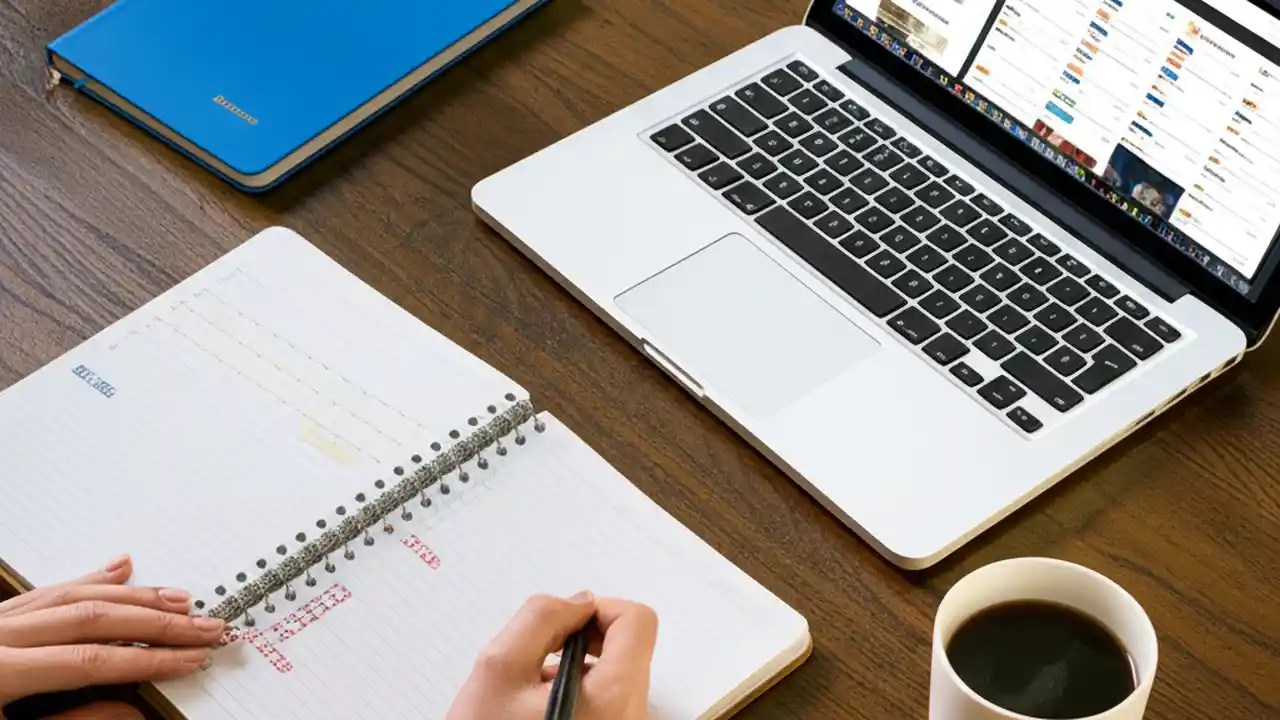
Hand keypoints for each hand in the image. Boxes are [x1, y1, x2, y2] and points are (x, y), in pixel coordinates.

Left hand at [0, 555, 224, 717]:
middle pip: (94, 618)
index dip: (149, 660)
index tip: (192, 661)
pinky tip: (121, 568)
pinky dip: (88, 579)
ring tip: (181, 600)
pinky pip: (46, 591)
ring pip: (75, 596)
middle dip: (158, 624)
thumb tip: (132, 708)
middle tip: (207, 627)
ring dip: (134, 597)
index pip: (92, 660)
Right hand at [447, 592, 657, 719]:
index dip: (597, 610)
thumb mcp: (498, 668)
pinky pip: (607, 706)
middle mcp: (633, 718)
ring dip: (574, 673)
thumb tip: (578, 602)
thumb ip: (541, 617)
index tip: (562, 625)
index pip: (637, 621)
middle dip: (578, 644)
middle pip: (627, 650)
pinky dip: (576, 698)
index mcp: (616, 697)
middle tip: (535, 663)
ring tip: (530, 696)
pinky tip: (537, 715)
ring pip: (614, 678)